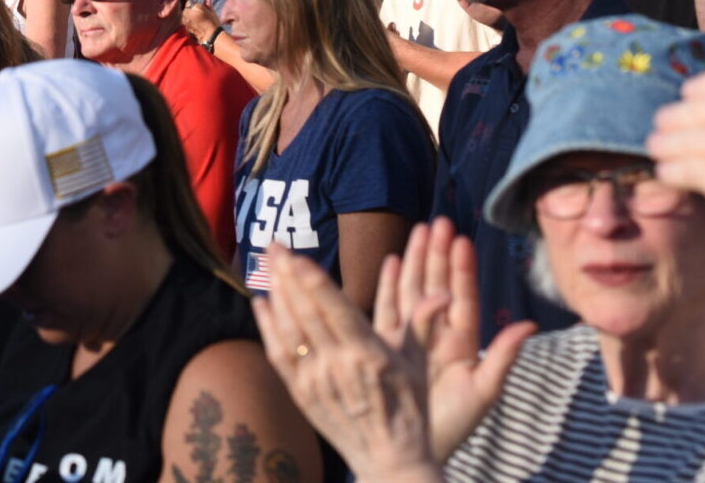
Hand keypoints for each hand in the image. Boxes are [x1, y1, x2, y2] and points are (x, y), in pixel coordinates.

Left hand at [180, 0, 220, 48]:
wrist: (211, 37)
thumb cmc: (213, 23)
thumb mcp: (212, 11)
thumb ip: (207, 2)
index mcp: (194, 7)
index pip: (189, 2)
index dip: (194, 5)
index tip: (199, 10)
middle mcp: (187, 13)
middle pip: (185, 9)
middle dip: (190, 11)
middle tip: (198, 17)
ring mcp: (184, 21)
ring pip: (184, 16)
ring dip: (188, 18)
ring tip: (197, 23)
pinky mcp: (184, 28)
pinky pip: (184, 23)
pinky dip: (188, 24)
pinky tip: (194, 27)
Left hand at [254, 248, 437, 480]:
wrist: (390, 461)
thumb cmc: (409, 410)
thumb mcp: (418, 367)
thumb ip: (421, 325)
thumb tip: (442, 294)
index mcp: (370, 356)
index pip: (337, 312)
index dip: (315, 283)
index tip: (297, 258)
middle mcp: (339, 368)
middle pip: (307, 313)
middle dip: (287, 276)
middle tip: (273, 244)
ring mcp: (316, 381)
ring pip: (289, 330)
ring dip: (276, 294)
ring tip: (266, 264)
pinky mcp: (301, 394)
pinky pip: (279, 354)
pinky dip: (268, 327)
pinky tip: (262, 302)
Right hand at [375, 219, 533, 459]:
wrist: (414, 449)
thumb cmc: (454, 425)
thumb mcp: (484, 391)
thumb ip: (503, 356)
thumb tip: (529, 325)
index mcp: (461, 343)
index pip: (463, 297)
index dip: (462, 269)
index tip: (462, 239)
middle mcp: (435, 335)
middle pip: (437, 285)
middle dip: (438, 254)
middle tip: (439, 221)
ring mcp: (410, 338)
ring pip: (412, 290)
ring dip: (416, 260)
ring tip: (419, 230)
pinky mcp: (387, 346)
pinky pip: (387, 308)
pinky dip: (388, 285)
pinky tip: (391, 262)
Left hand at [649, 31, 704, 250]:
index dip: (702, 89)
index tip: (691, 94)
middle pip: (694, 108)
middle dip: (676, 116)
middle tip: (664, 123)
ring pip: (679, 136)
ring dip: (665, 142)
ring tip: (657, 147)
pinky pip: (679, 168)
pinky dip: (670, 170)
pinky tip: (668, 172)